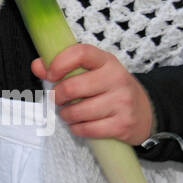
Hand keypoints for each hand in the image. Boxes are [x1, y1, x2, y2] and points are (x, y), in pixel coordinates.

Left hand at [33, 44, 153, 145]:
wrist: (145, 112)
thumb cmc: (111, 89)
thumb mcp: (93, 72)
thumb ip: (64, 66)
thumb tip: (37, 65)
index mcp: (107, 61)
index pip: (81, 53)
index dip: (60, 62)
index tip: (50, 74)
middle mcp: (117, 79)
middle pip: (73, 87)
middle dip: (58, 96)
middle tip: (58, 99)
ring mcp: (122, 102)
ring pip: (78, 111)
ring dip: (66, 115)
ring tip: (68, 113)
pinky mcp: (123, 125)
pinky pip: (88, 129)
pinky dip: (77, 129)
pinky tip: (79, 125)